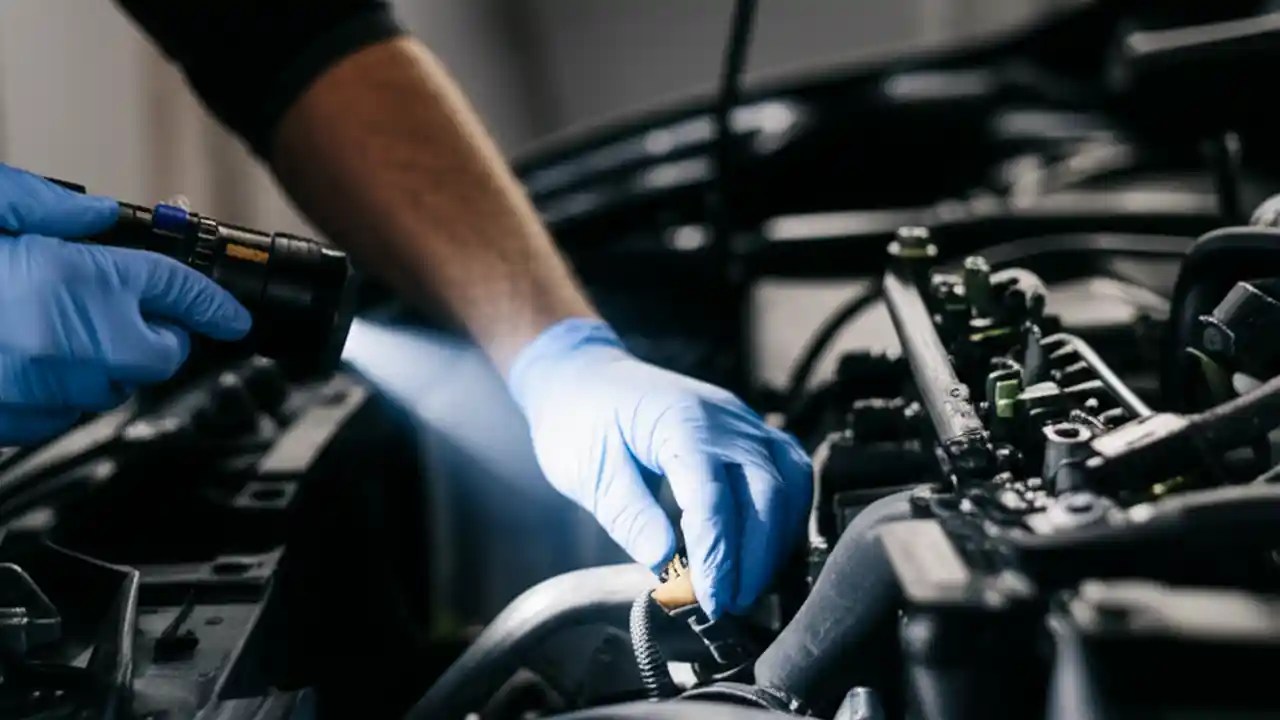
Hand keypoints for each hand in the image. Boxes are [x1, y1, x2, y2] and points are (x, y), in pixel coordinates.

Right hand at [0, 165, 251, 444]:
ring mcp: (39, 390)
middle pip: (158, 354)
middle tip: (121, 309)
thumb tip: (97, 216)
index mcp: (73, 279)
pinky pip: (62, 414)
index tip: (232, 315)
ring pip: (112, 389)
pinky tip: (20, 356)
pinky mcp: (11, 424)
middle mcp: (68, 342)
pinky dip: (59, 389)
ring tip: (51, 328)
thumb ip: (48, 208)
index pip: (176, 292)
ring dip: (102, 363)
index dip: (212, 303)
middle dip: (151, 333)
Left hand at [508, 318, 812, 617]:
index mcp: (680, 420)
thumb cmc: (581, 420)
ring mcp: (743, 422)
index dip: (717, 554)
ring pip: (789, 483)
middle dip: (754, 557)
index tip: (711, 599)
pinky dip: (784, 516)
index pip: (713, 496)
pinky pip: (789, 473)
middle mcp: (724, 417)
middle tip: (730, 603)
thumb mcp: (589, 472)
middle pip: (766, 491)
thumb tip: (664, 563)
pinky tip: (763, 550)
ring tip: (746, 586)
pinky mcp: (750, 433)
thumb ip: (629, 516)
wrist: (584, 377)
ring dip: (774, 541)